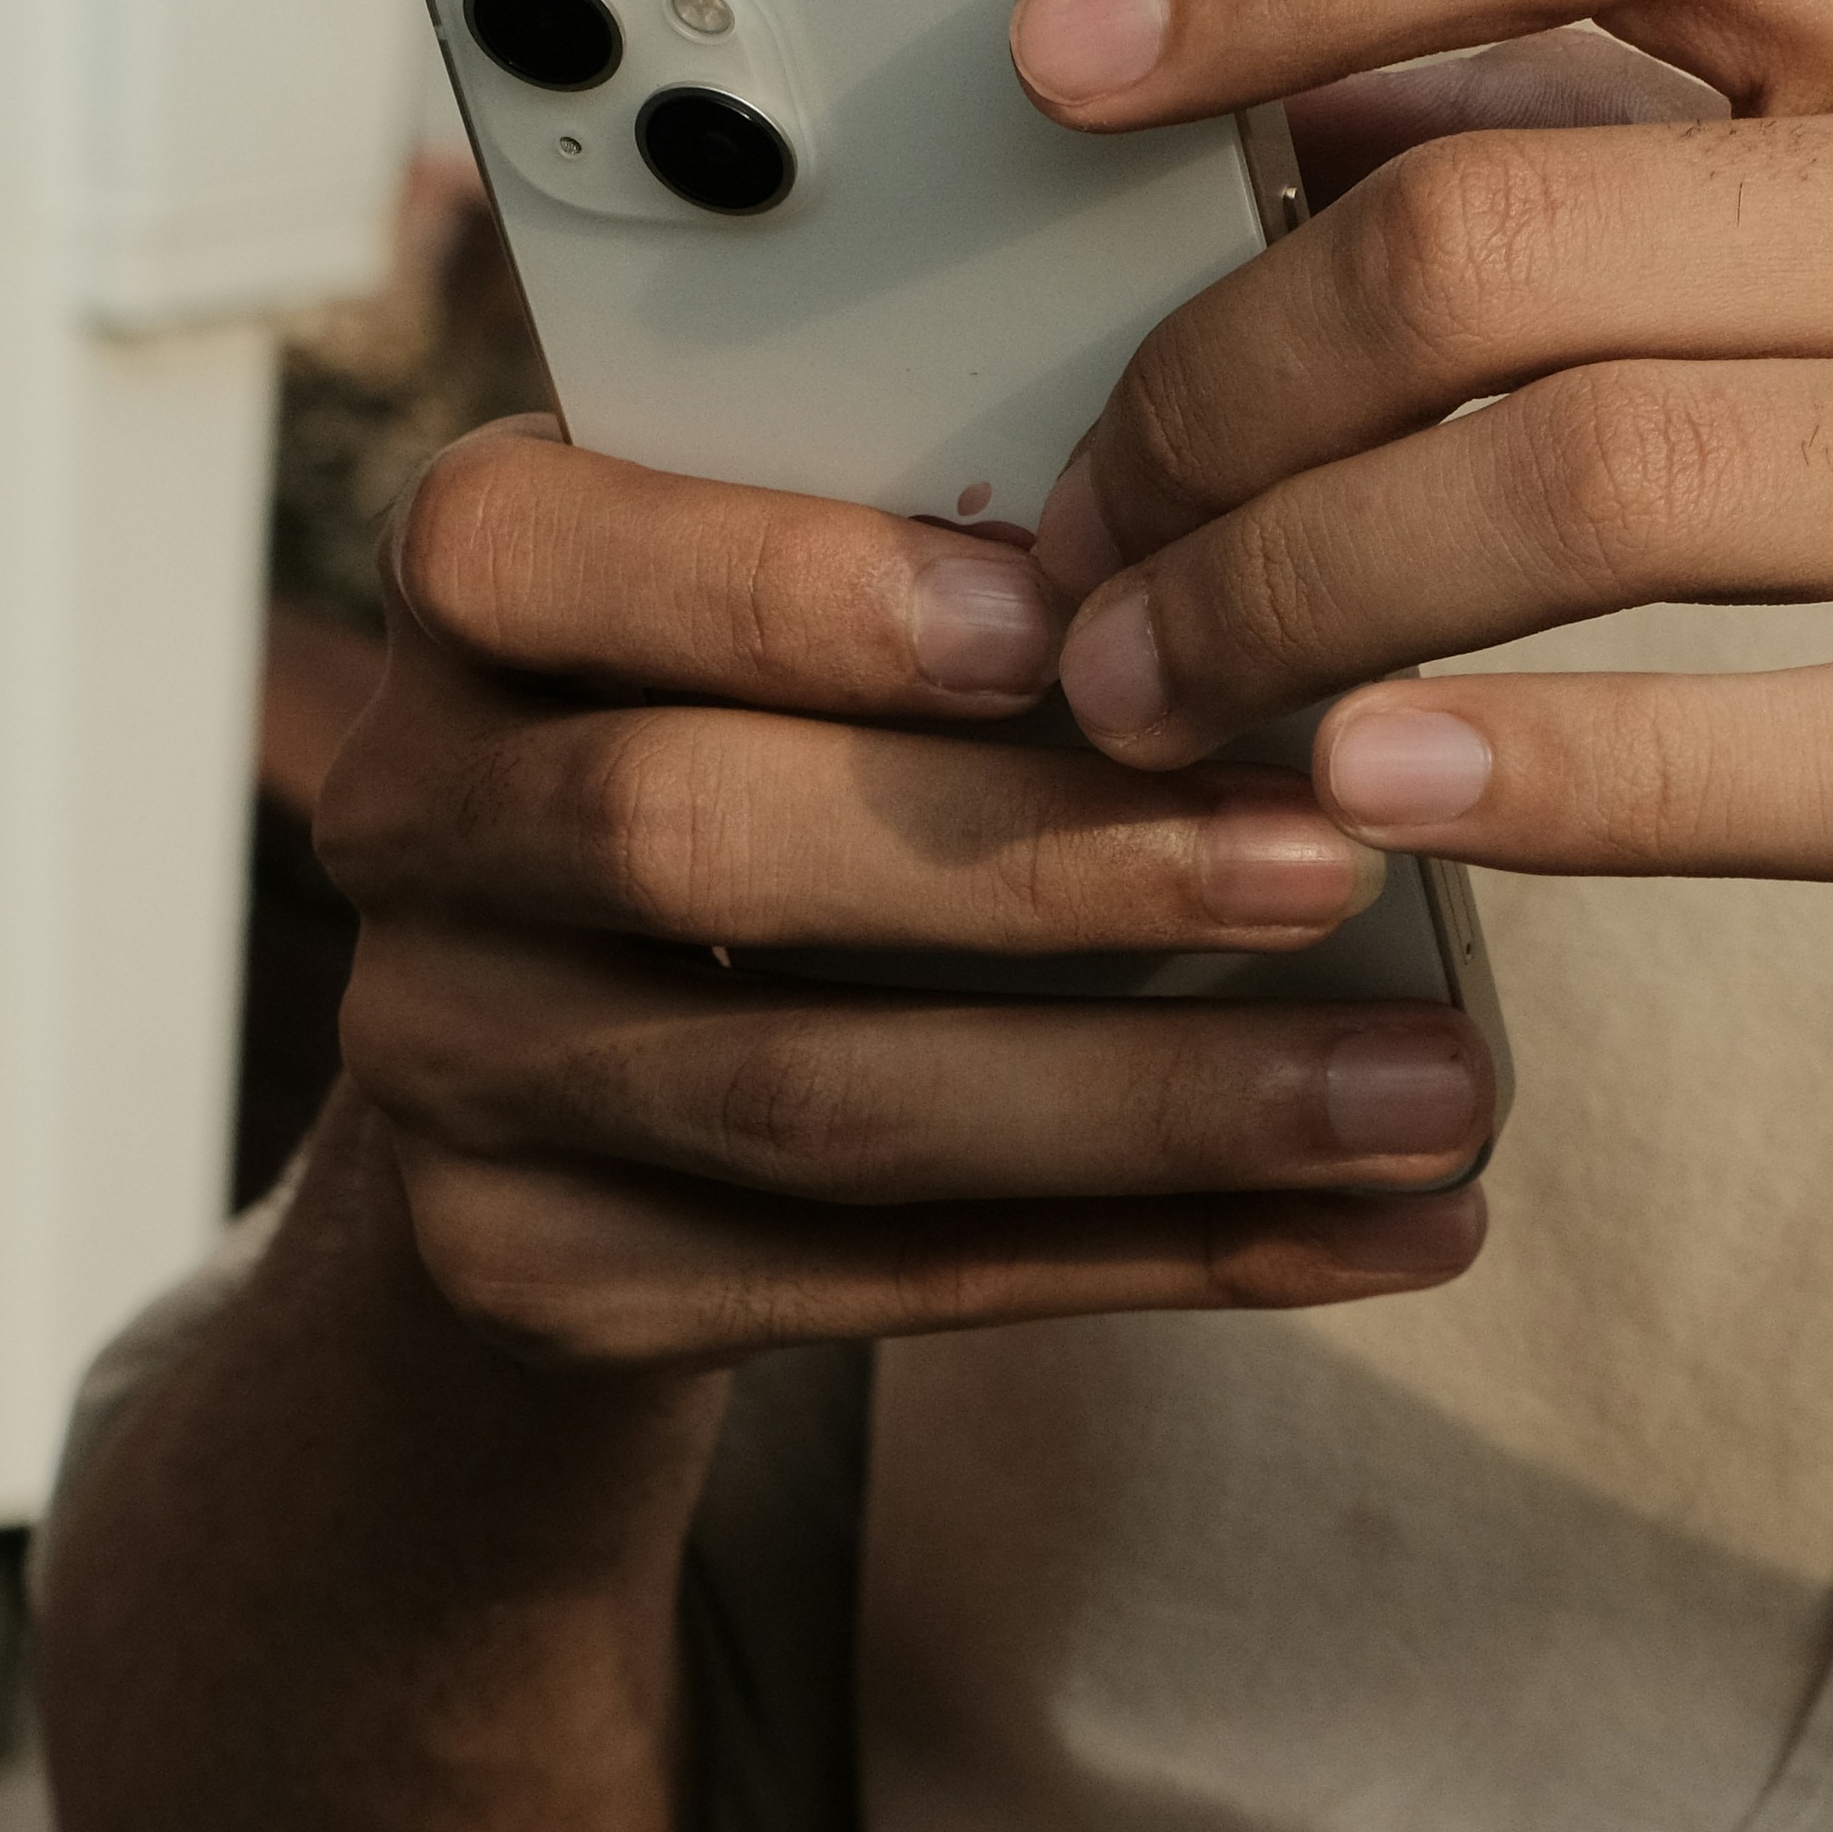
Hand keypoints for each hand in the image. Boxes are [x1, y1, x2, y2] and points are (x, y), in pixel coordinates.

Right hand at [312, 428, 1493, 1371]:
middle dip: (1039, 862)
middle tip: (1331, 862)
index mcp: (468, 594)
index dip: (793, 593)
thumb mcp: (797, 614)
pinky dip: (1157, 1255)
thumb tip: (1288, 554)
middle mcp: (406, 828)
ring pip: (811, 1104)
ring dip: (1154, 1104)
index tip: (1060, 621)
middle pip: (688, 839)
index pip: (542, 551)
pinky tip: (1375, 1229)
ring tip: (1426, 1094)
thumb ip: (949, 555)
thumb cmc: (776, 755)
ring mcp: (452, 1077)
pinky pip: (881, 1280)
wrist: (573, 1079)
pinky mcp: (542, 1281)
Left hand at [1010, 0, 1832, 1189]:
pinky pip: (1814, 742)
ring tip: (1141, 710)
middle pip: (1519, 223)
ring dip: (1304, 599)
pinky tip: (1373, 806)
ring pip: (1609, 470)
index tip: (1061, 64)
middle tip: (1068, 556)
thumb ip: (1697, 195)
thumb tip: (1316, 121)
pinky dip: (1557, 774)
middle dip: (1214, 395)